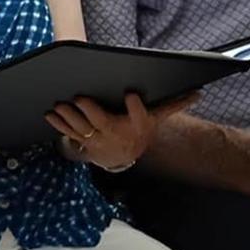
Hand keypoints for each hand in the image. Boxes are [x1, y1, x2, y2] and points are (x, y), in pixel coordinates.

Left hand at [45, 91, 190, 171]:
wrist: (126, 156)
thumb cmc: (140, 130)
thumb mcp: (158, 118)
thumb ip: (175, 104)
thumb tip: (199, 93)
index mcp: (134, 124)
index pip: (138, 114)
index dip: (135, 106)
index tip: (132, 94)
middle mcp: (116, 133)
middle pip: (102, 121)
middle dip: (91, 110)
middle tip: (80, 98)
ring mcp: (97, 139)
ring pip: (82, 128)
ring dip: (69, 117)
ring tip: (59, 105)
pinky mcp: (83, 141)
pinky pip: (69, 133)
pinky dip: (58, 125)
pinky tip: (50, 114)